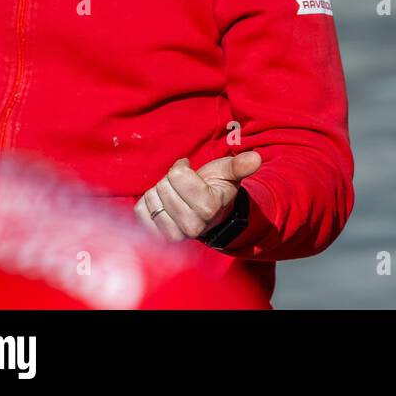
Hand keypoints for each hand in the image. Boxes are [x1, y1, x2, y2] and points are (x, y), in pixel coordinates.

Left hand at [135, 151, 260, 242]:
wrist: (209, 215)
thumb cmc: (217, 188)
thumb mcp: (229, 173)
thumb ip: (241, 166)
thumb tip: (255, 158)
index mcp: (210, 208)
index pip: (177, 175)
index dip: (182, 168)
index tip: (191, 171)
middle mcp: (192, 227)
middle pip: (163, 186)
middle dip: (171, 179)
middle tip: (183, 185)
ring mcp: (173, 235)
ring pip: (152, 198)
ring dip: (160, 190)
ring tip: (175, 195)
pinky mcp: (156, 237)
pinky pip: (140, 210)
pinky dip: (148, 202)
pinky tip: (163, 203)